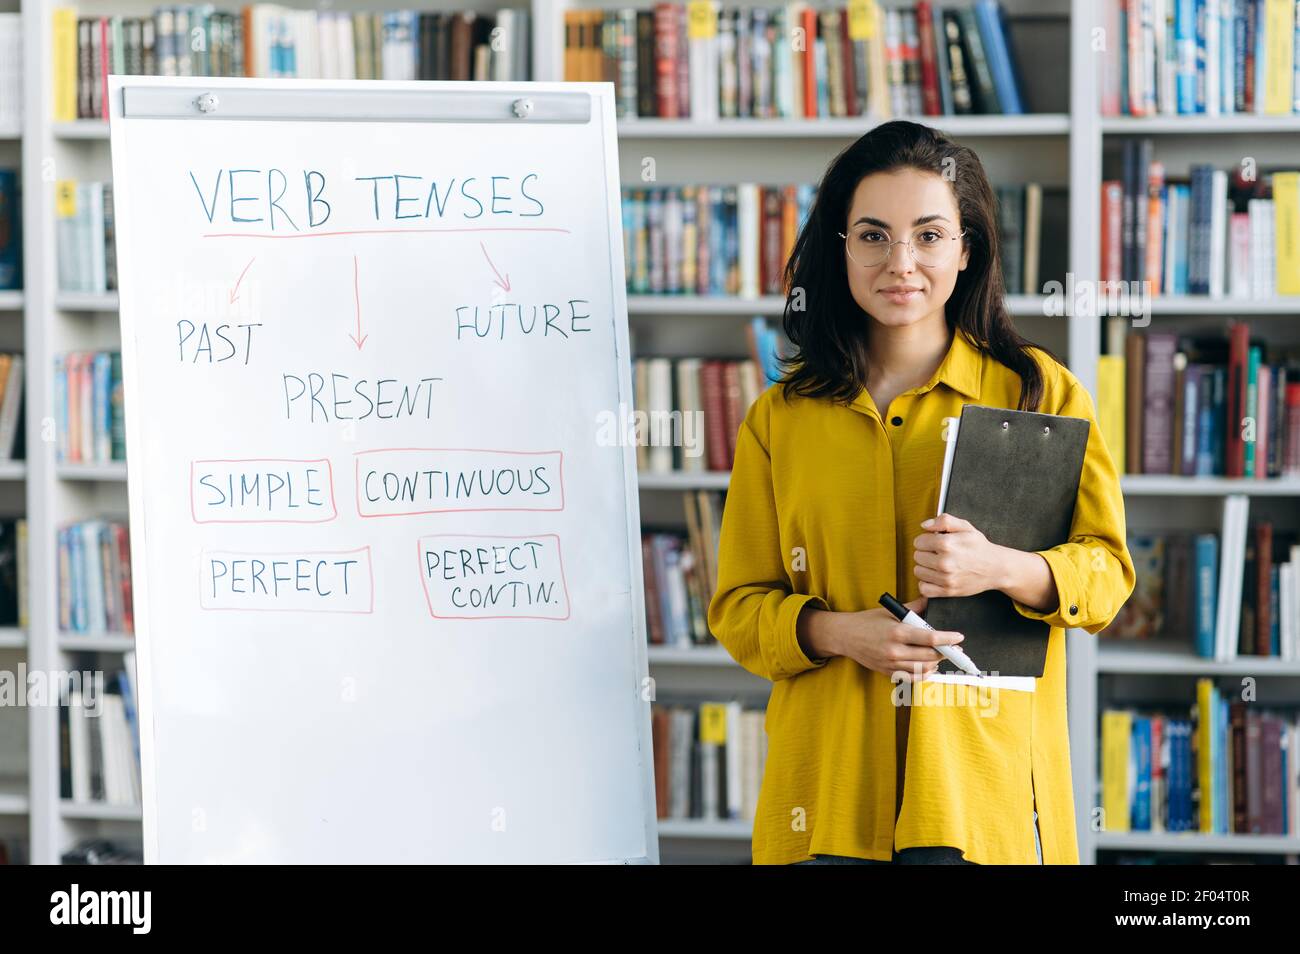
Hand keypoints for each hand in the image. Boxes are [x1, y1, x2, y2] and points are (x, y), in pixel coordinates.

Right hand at [829, 596, 964, 683]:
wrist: (845, 636)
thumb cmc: (867, 622)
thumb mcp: (889, 611)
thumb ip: (912, 608)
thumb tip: (930, 600)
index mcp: (897, 632)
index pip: (929, 637)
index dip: (947, 638)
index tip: (958, 637)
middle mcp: (895, 650)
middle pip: (930, 655)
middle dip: (946, 651)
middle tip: (955, 647)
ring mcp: (891, 663)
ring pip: (923, 668)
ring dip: (937, 663)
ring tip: (942, 655)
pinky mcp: (888, 672)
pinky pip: (912, 678)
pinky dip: (924, 674)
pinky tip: (930, 667)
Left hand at [912, 512, 1003, 597]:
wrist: (996, 568)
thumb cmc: (979, 547)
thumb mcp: (965, 527)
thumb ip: (944, 521)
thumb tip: (925, 526)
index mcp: (947, 544)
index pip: (918, 542)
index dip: (926, 540)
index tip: (934, 542)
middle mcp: (945, 562)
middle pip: (917, 556)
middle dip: (925, 553)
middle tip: (938, 553)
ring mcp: (946, 578)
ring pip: (918, 571)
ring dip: (925, 567)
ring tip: (937, 563)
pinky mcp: (948, 591)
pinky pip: (924, 588)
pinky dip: (926, 583)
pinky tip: (935, 576)